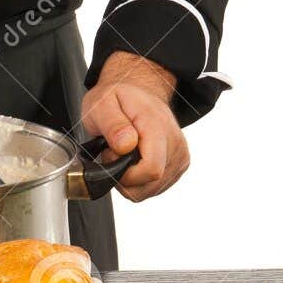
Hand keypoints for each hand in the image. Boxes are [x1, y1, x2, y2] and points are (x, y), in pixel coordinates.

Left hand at [80, 51, 188, 202]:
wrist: (138, 92)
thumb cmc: (118, 98)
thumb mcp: (102, 104)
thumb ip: (112, 124)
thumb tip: (125, 145)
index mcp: (157, 126)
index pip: (152, 169)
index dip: (126, 174)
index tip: (112, 156)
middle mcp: (175, 143)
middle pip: (151, 183)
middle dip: (125, 176)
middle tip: (114, 151)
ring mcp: (180, 156)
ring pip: (151, 189)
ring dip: (131, 179)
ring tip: (124, 153)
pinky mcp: (179, 166)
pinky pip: (154, 188)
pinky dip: (139, 180)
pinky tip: (134, 159)